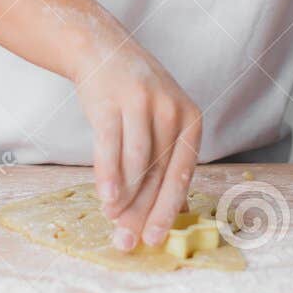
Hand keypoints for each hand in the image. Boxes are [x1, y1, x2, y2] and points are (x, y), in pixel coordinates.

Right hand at [74, 47, 201, 249]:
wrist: (101, 50)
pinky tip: (104, 198)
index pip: (181, 173)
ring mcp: (142, 103)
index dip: (168, 209)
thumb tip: (170, 214)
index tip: (156, 239)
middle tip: (127, 241)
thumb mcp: (161, 120)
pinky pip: (110, 146)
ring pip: (136, 164)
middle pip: (158, 174)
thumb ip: (166, 162)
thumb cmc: (134, 95)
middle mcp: (171, 109)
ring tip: (112, 219)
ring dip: (123, 198)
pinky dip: (107, 176)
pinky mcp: (112, 101)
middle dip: (141, 213)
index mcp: (191, 118)